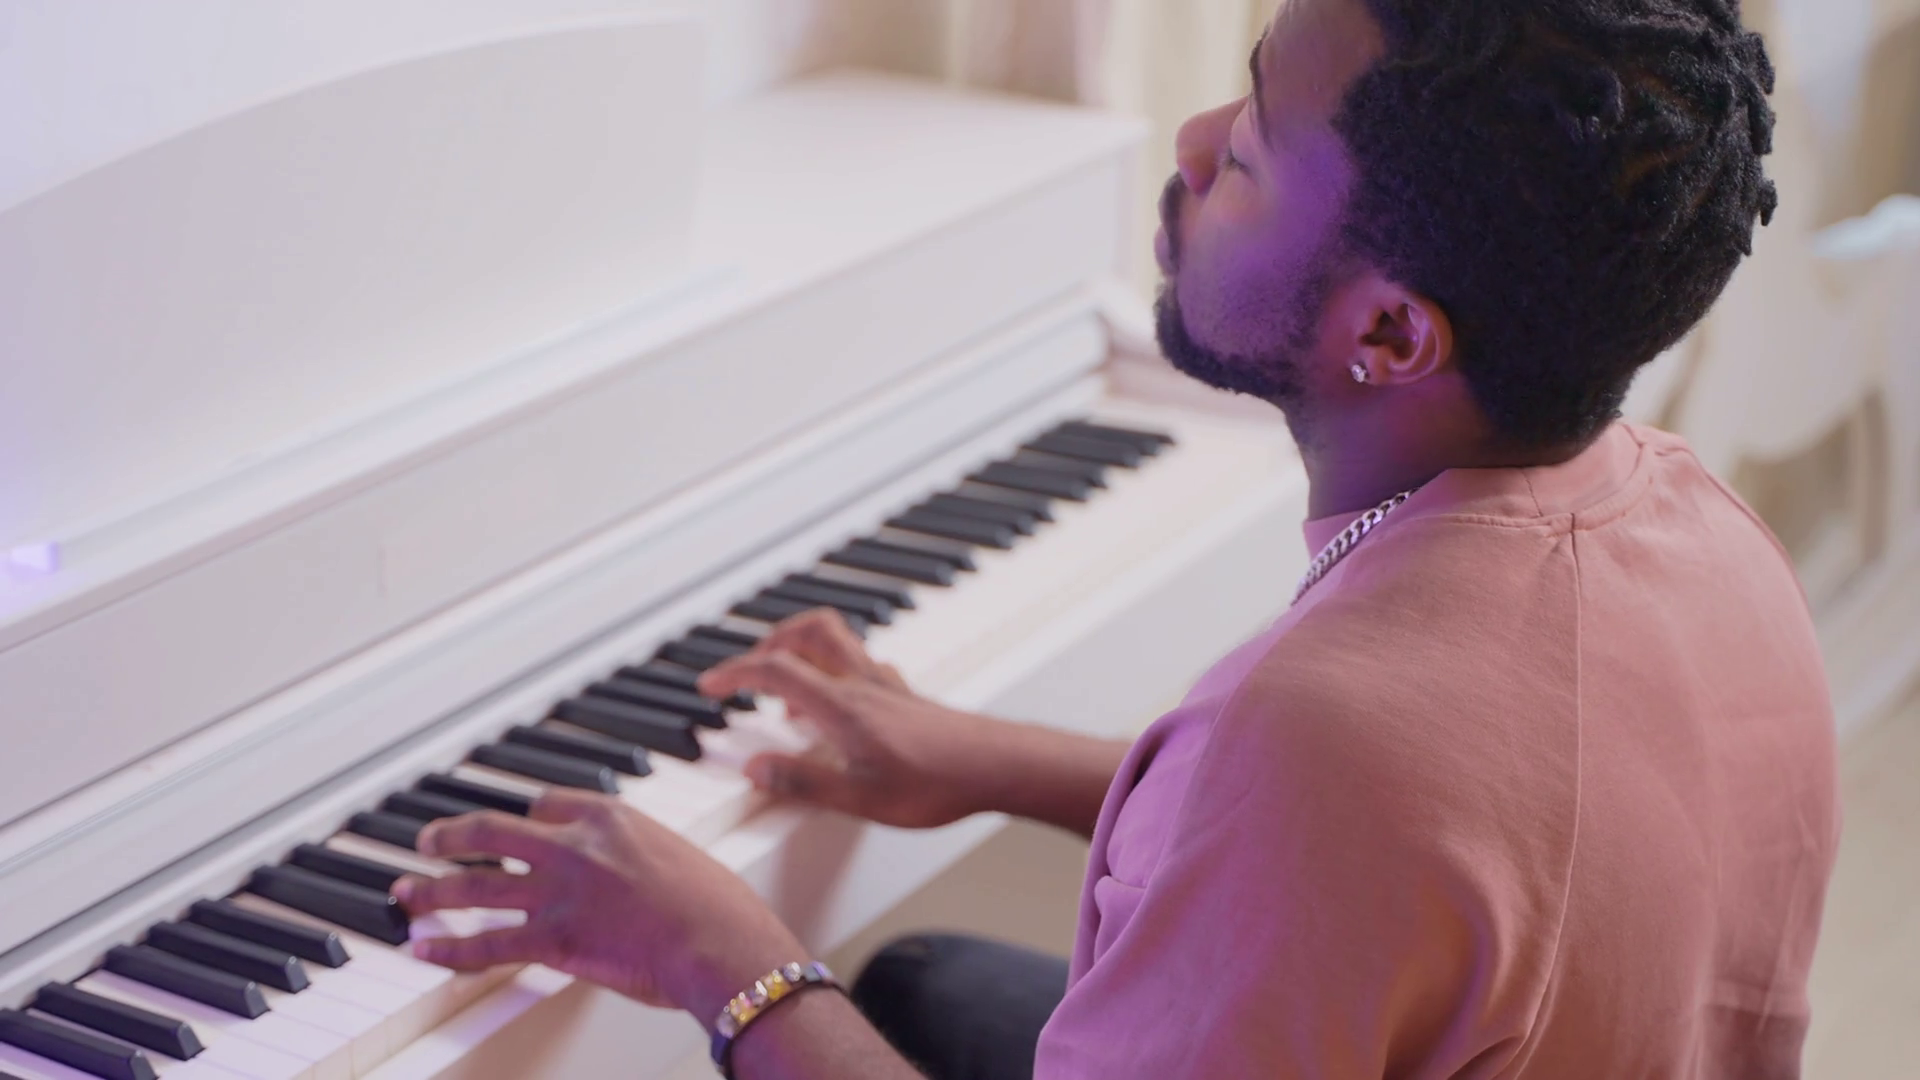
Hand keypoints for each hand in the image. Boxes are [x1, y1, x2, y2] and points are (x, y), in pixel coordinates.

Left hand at [393, 790, 804, 1020]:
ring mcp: (559, 892)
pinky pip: (486, 945)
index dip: (523, 816)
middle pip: (492, 831)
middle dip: (452, 835)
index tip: (514, 825)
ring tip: (405, 893)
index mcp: (609, 818)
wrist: (720, 942)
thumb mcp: (679, 858)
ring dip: (431, 889)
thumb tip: (636, 877)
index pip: (545, 802)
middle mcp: (575, 846)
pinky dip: (448, 950)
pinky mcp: (552, 940)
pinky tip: (424, 950)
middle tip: (429, 841)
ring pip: (475, 885)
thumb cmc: (717, 908)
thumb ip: (640, 858)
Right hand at [697, 609, 1001, 828]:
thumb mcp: (860, 798)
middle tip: (747, 673)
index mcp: (843, 706)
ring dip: (803, 652)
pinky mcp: (905, 696)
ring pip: (837, 642)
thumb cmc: (937, 783)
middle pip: (809, 632)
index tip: (710, 686)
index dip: (735, 672)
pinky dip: (836, 672)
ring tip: (784, 692)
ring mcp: (887, 685)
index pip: (776, 669)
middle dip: (769, 642)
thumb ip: (803, 781)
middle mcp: (864, 684)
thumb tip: (754, 769)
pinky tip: (837, 705)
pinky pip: (862, 664)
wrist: (998, 767)